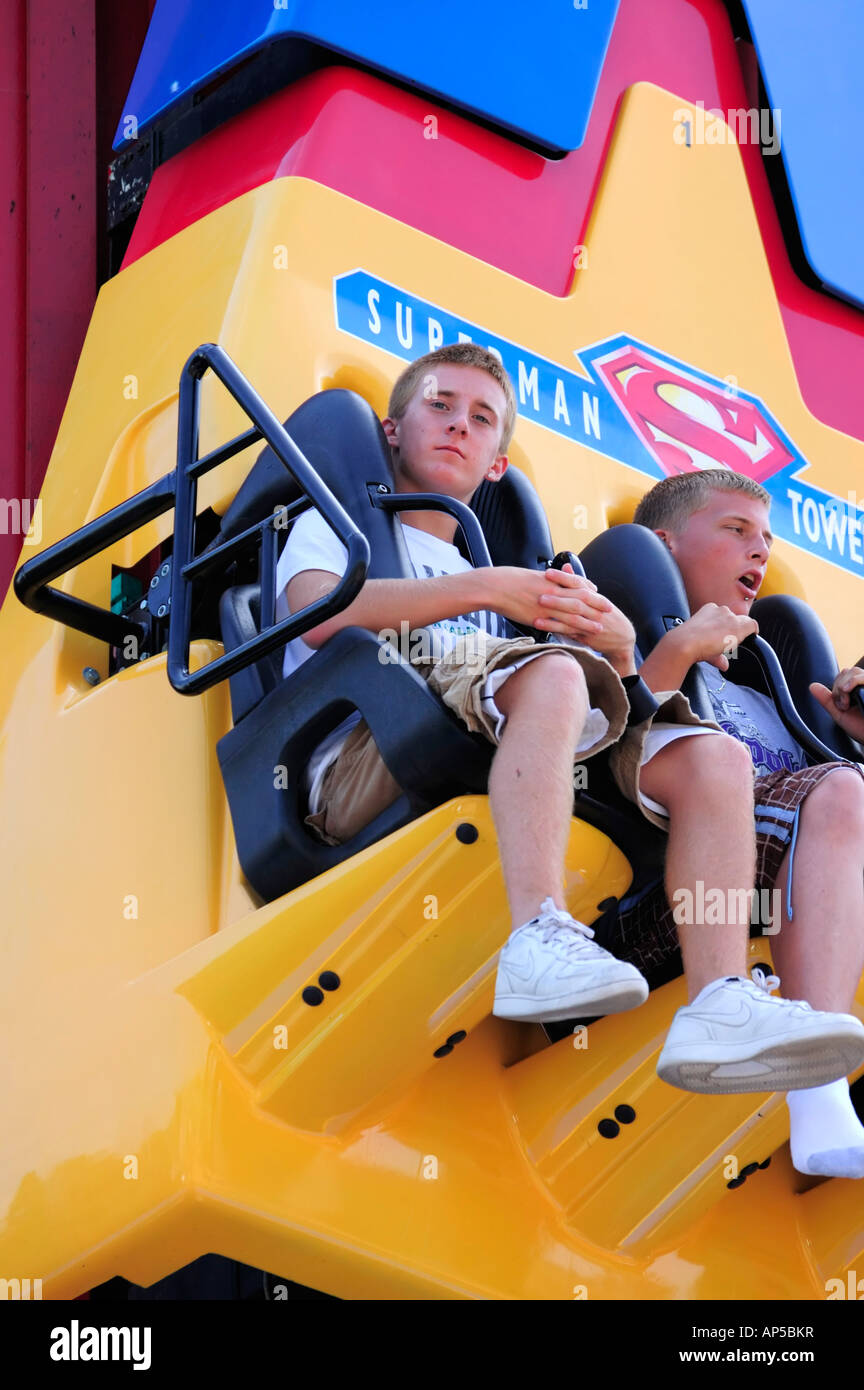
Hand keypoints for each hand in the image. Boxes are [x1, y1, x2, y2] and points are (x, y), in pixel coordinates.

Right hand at [488, 564, 610, 635]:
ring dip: (588, 622)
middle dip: (596, 605)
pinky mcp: (538, 617)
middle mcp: (553, 592)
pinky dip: (569, 632)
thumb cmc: (508, 579)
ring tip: (600, 628)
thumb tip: (550, 577)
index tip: (599, 593)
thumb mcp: (530, 575)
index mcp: (551, 579)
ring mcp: (546, 605)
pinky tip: (577, 637)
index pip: (576, 584)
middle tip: (610, 610)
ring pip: (573, 614)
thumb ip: (544, 579)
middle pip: (581, 599)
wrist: (494, 587)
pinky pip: (557, 626)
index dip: (589, 589)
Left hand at [537, 564, 635, 671]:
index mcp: (595, 597)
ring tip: (539, 606)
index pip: (579, 584)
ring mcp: (590, 623)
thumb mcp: (595, 597)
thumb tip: (566, 566)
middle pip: (575, 600)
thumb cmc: (606, 615)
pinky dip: (554, 627)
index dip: (564, 578)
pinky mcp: (585, 636)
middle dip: (558, 596)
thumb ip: (579, 582)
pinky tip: (541, 624)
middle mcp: (594, 609)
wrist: (622, 637)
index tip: (548, 573)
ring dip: (554, 611)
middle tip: (540, 592)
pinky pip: (568, 631)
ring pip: (572, 616)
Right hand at [673, 603, 758, 670]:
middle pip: (734, 619)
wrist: (685, 643)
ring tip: (730, 645)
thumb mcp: (701, 645)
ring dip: (739, 633)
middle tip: (726, 644)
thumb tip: (724, 665)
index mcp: (709, 609)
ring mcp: (729, 616)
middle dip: (732, 631)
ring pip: (742, 623)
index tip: (724, 636)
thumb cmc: (687, 643)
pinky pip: (752, 625)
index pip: (724, 616)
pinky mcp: (738, 624)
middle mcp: (720, 610)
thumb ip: (716, 655)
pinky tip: (754, 635)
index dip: (726, 627)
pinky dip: (754, 631)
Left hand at [810, 667, 863, 743]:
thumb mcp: (840, 714)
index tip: (841, 705)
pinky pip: (862, 677)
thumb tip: (812, 686)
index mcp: (859, 690)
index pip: (845, 675)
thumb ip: (827, 700)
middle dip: (839, 687)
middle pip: (849, 671)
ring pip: (854, 672)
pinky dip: (852, 682)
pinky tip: (847, 691)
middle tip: (843, 706)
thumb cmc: (861, 729)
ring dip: (844, 688)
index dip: (838, 686)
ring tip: (847, 704)